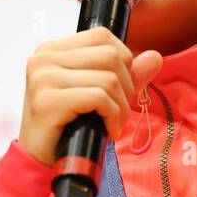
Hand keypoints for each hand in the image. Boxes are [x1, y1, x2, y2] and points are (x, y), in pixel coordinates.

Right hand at [17, 26, 163, 166]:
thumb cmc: (68, 125)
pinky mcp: (48, 101)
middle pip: (110, 56)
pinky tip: (108, 131)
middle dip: (126, 87)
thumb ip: (125, 74)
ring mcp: (43, 78)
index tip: (118, 89)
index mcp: (51, 50)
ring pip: (109, 79)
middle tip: (118, 112)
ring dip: (121, 107)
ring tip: (113, 124)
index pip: (102, 36)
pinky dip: (113, 117)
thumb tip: (155, 56)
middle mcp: (43, 58)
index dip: (123, 62)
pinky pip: (99, 98)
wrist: (41, 160)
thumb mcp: (97, 93)